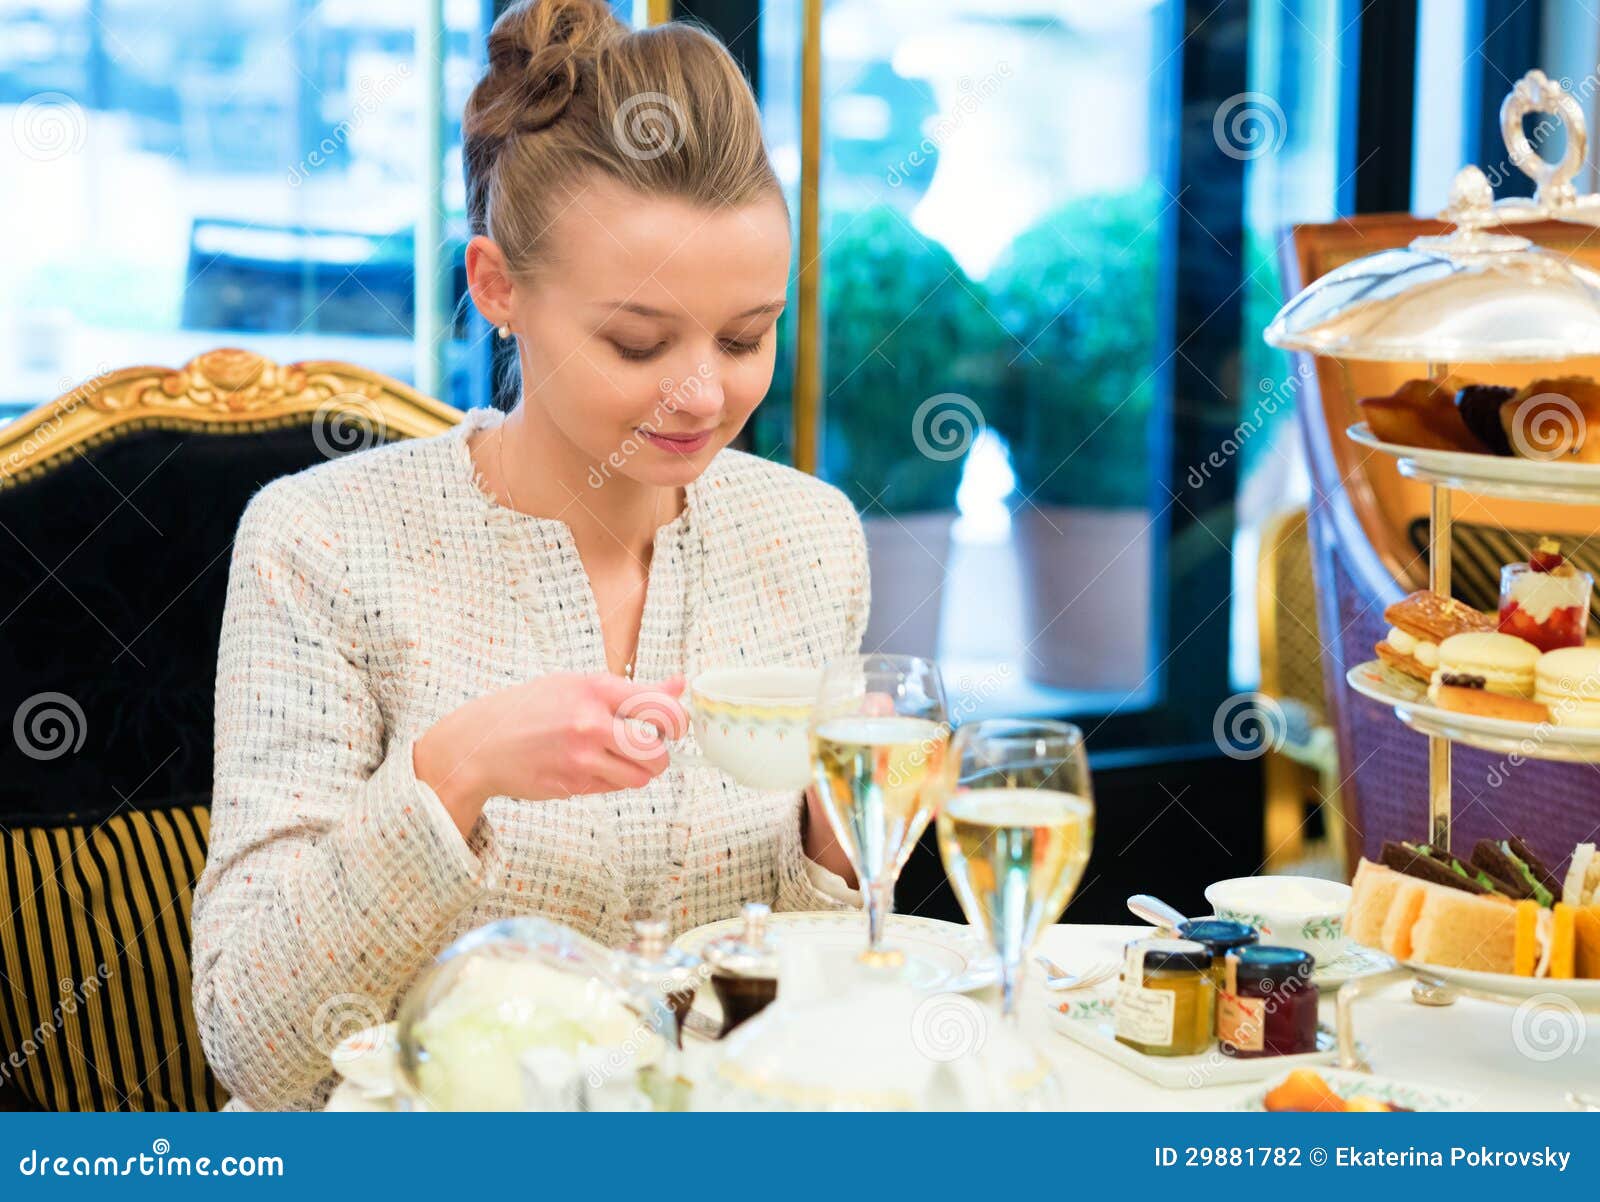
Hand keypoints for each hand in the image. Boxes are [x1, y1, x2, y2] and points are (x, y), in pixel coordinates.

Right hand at [414, 673, 688, 836]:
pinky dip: (611, 781)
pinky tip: (590, 766)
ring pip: (639, 779)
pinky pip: (612, 789)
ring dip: (639, 772)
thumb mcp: (576, 684)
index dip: (679, 721)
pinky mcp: (572, 786)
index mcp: (594, 690)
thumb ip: (630, 689)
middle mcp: (589, 724)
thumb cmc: (529, 708)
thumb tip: (680, 686)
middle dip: (661, 755)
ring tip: (620, 758)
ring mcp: (580, 759)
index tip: (677, 726)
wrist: (479, 744)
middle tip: (651, 749)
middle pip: (656, 753)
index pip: (659, 707)